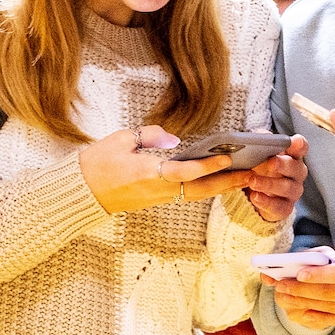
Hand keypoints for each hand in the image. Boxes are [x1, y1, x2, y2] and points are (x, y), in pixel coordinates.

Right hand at [79, 125, 252, 214]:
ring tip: (243, 176)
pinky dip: (206, 188)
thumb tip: (175, 139)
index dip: (208, 165)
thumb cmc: (98, 162)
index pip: (185, 171)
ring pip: (196, 194)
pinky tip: (219, 180)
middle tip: (252, 173)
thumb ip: (151, 135)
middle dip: (227, 182)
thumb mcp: (121, 138)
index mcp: (147, 173)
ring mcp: (158, 198)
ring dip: (221, 186)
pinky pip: (187, 194)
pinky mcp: (157, 200)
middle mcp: (158, 189)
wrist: (82, 192)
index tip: (227, 156)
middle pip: (200, 189)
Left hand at [234, 138, 308, 222]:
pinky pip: (278, 206)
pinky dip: (266, 202)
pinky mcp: (285, 208)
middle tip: (270, 162)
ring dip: (269, 184)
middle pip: (295, 167)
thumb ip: (261, 144)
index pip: (301, 148)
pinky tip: (255, 196)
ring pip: (286, 187)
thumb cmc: (260, 170)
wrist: (254, 197)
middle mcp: (296, 174)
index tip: (295, 141)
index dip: (299, 144)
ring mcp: (293, 192)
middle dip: (283, 164)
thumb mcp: (258, 156)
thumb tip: (261, 134)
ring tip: (252, 181)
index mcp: (292, 157)